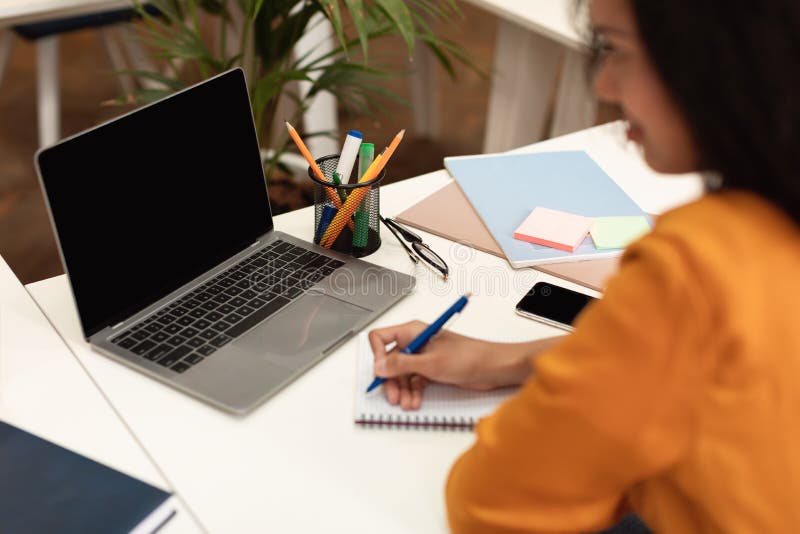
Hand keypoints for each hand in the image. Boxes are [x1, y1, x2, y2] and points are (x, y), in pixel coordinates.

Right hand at [368, 321, 557, 409]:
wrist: (493, 368)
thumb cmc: (469, 357)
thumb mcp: (431, 363)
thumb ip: (402, 364)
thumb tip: (380, 366)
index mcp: (413, 332)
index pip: (381, 338)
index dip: (377, 355)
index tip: (381, 372)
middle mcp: (416, 342)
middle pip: (390, 361)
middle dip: (391, 380)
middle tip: (394, 397)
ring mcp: (424, 357)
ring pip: (402, 374)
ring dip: (402, 390)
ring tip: (407, 403)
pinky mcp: (432, 369)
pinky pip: (414, 381)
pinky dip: (413, 392)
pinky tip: (415, 402)